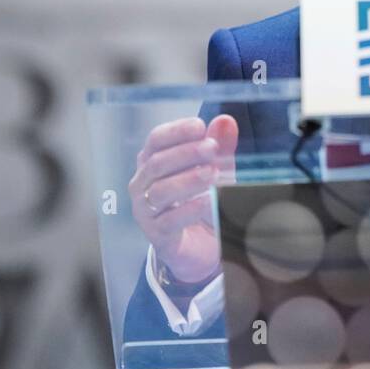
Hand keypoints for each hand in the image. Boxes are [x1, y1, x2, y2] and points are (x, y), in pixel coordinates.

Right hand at [127, 114, 238, 285]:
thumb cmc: (203, 201)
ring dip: (187, 180)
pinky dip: (189, 210)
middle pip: (156, 163)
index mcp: (153, 162)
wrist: (202, 246)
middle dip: (185, 153)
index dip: (177, 131)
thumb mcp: (217, 170)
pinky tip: (207, 201)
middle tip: (212, 148)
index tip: (200, 126)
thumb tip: (226, 121)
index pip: (156, 140)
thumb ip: (221, 147)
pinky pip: (168, 221)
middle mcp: (143, 185)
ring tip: (212, 174)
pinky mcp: (157, 236)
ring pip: (159, 192)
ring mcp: (146, 211)